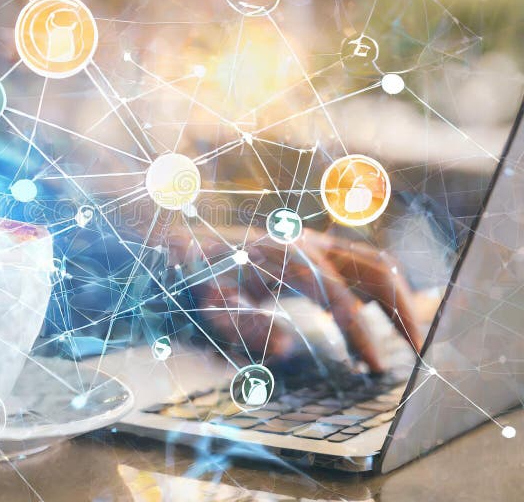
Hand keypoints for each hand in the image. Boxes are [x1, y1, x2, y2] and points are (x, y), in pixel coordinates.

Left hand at [170, 226, 422, 371]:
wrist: (189, 242)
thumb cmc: (201, 278)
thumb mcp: (213, 307)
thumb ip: (246, 327)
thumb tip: (286, 348)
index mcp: (289, 259)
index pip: (341, 301)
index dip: (362, 337)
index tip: (375, 368)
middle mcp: (310, 244)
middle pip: (376, 272)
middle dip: (404, 312)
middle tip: (421, 353)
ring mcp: (317, 242)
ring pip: (377, 263)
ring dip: (402, 299)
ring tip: (415, 339)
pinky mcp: (318, 248)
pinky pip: (363, 264)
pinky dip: (384, 290)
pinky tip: (385, 321)